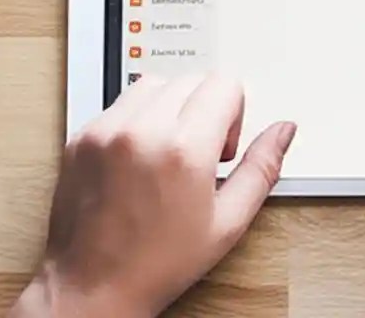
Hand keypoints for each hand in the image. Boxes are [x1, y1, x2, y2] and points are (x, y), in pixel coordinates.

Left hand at [12, 76, 296, 317]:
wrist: (93, 286)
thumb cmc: (158, 263)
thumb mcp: (227, 223)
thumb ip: (262, 168)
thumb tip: (283, 131)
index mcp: (184, 150)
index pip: (224, 84)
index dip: (234, 115)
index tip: (222, 148)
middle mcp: (142, 131)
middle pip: (191, 80)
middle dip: (204, 109)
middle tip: (197, 156)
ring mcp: (105, 131)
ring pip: (154, 84)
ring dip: (169, 108)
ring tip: (167, 154)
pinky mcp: (81, 137)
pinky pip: (119, 104)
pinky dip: (136, 121)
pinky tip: (139, 160)